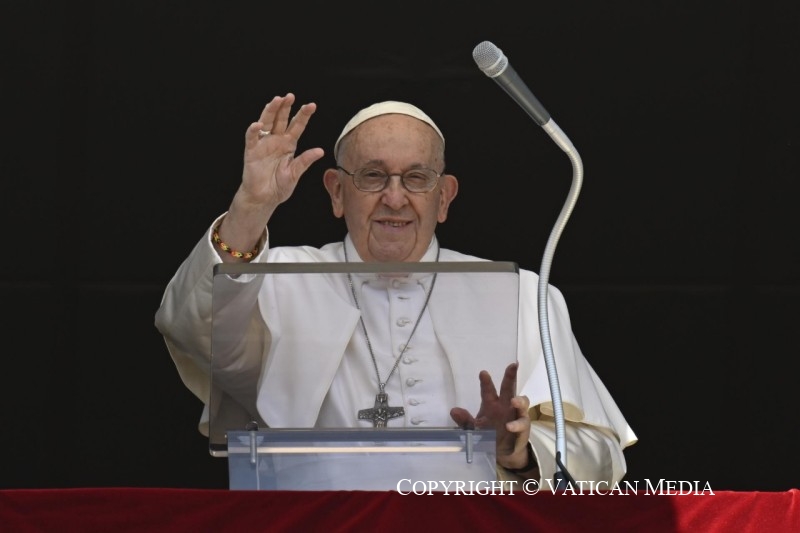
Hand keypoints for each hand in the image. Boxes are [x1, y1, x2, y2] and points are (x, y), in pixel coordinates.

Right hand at [241, 93, 324, 209]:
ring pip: (267, 123)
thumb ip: (305, 161)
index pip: (297, 126)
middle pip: (281, 119)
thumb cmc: (279, 186)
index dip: (303, 115)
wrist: (264, 198)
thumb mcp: (295, 173)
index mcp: (289, 144)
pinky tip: (258, 124)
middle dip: (286, 107)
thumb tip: (320, 151)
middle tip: (290, 96)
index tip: (312, 105)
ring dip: (271, 111)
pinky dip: (254, 131)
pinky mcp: (251, 151)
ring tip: (276, 100)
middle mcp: (276, 140)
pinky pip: (252, 138)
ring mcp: (263, 144)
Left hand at [450, 363, 533, 471]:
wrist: (502, 452)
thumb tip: (453, 411)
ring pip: (522, 403)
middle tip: (513, 366)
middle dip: (511, 376)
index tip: (483, 373)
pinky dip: (517, 425)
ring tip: (514, 401)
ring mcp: (515, 415)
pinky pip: (522, 424)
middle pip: (509, 388)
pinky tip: (509, 426)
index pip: (488, 390)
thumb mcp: (473, 429)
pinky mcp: (523, 428)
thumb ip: (464, 420)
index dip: (486, 382)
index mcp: (492, 404)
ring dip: (519, 401)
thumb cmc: (488, 435)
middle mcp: (505, 406)